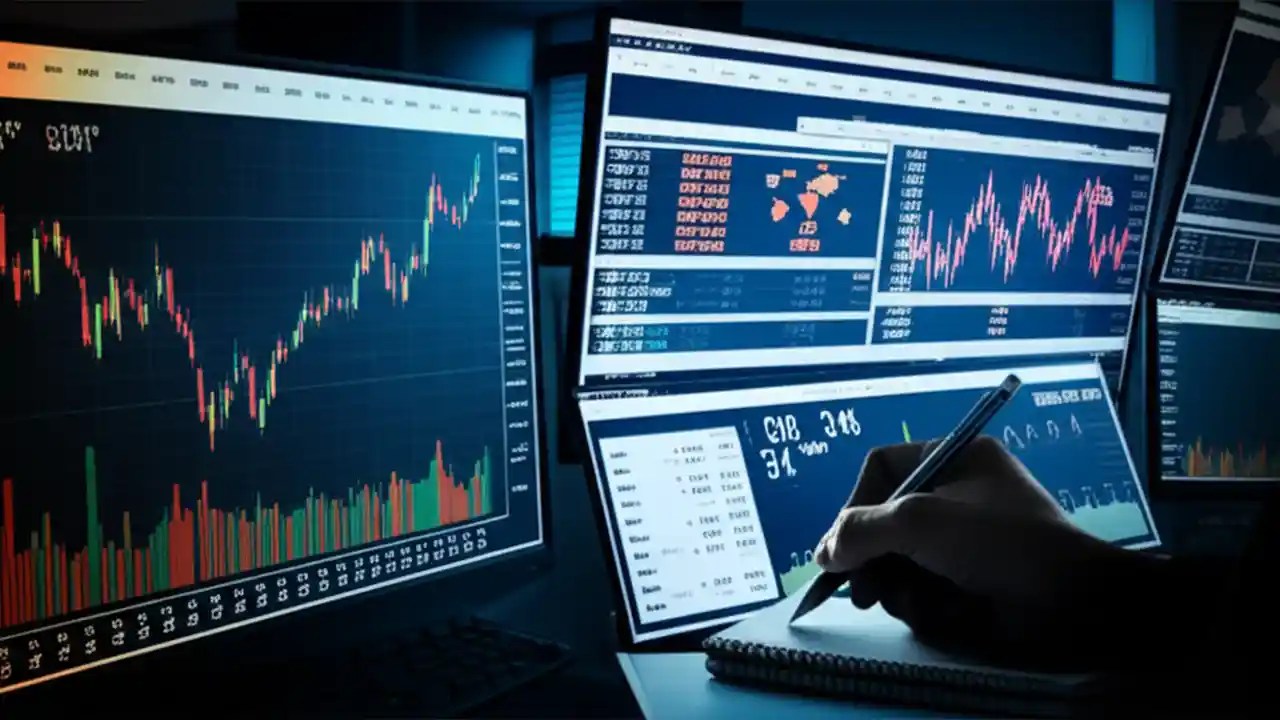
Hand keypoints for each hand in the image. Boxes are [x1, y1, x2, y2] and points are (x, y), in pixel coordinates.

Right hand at [814, 437, 1165, 669]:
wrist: (1073, 601)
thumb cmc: (999, 541)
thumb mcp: (919, 521)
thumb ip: (860, 530)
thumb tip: (823, 553)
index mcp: (954, 458)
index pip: (882, 468)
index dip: (855, 504)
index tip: (841, 543)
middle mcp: (957, 494)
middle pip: (884, 520)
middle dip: (870, 557)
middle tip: (861, 590)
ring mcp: (965, 540)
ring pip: (899, 560)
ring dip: (896, 585)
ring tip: (911, 602)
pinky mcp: (971, 580)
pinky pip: (924, 587)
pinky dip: (923, 603)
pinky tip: (940, 612)